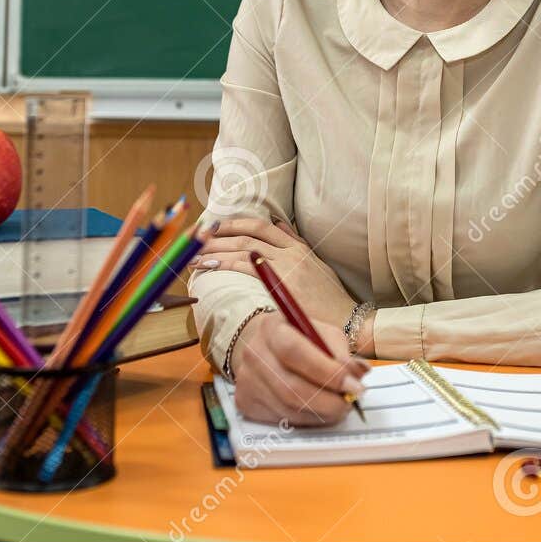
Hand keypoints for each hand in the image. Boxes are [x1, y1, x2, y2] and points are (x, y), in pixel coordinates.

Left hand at [192, 216, 356, 329]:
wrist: (347, 319)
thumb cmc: (330, 298)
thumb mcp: (315, 263)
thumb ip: (295, 243)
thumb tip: (279, 223)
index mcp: (297, 246)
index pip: (260, 225)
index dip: (234, 223)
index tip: (215, 225)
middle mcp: (289, 251)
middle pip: (247, 233)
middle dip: (218, 233)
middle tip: (196, 236)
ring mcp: (284, 265)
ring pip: (242, 247)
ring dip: (215, 247)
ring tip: (194, 251)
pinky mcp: (278, 282)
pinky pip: (244, 267)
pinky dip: (224, 263)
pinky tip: (208, 265)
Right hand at [229, 311, 369, 425]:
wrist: (265, 346)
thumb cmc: (299, 338)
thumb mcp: (323, 334)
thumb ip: (341, 353)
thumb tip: (358, 373)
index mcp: (272, 328)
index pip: (296, 352)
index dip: (327, 372)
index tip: (354, 385)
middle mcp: (254, 354)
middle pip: (291, 388)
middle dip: (328, 401)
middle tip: (351, 402)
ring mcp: (246, 380)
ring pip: (289, 409)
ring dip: (322, 413)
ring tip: (339, 405)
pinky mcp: (246, 402)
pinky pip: (282, 419)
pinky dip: (308, 419)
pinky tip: (318, 409)